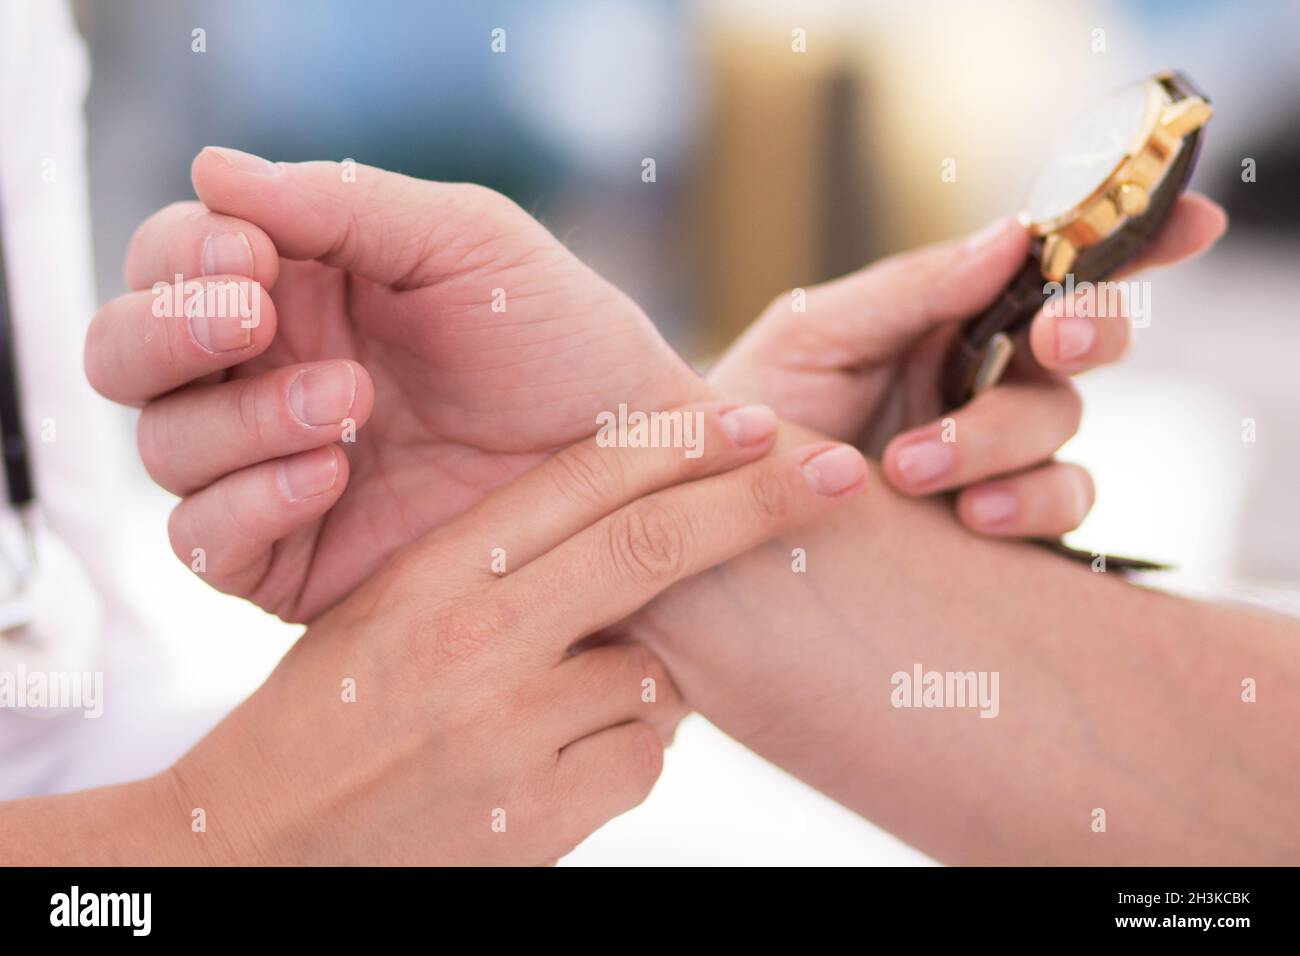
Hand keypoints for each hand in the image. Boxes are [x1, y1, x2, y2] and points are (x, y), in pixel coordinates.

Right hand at [86, 148, 708, 620]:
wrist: (633, 464)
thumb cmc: (563, 342)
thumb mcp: (469, 245)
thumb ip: (347, 204)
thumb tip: (209, 168)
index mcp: (296, 292)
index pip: (172, 260)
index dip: (185, 255)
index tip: (256, 256)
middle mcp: (264, 379)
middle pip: (127, 354)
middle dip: (167, 330)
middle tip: (252, 317)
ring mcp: (271, 471)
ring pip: (163, 446)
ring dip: (239, 416)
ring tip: (351, 402)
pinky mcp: (291, 558)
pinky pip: (204, 540)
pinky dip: (248, 502)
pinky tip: (331, 473)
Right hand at [159, 405, 865, 864]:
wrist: (263, 843)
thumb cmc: (331, 713)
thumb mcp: (391, 611)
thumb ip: (503, 569)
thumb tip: (640, 541)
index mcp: (428, 574)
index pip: (577, 483)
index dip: (677, 444)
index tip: (752, 420)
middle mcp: (472, 643)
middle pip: (649, 549)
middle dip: (758, 502)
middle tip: (840, 473)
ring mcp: (509, 734)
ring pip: (653, 676)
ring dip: (647, 676)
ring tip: (558, 701)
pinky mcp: (538, 819)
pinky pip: (638, 761)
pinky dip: (620, 752)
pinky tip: (547, 767)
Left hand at [709, 195, 1226, 537]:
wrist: (712, 506)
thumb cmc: (751, 409)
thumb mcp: (812, 334)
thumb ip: (910, 291)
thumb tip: (1011, 235)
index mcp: (950, 312)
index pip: (1053, 266)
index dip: (1131, 240)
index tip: (1191, 223)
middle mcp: (987, 374)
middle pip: (1085, 342)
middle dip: (1085, 333)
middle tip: (1047, 343)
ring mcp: (995, 449)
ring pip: (1062, 426)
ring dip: (1001, 441)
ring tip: (912, 467)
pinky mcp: (994, 516)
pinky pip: (1058, 505)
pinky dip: (1025, 506)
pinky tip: (968, 518)